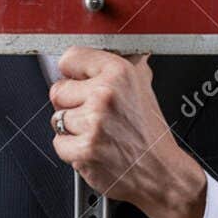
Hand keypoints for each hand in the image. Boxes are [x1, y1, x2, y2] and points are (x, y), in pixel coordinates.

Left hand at [49, 48, 206, 217]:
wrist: (160, 172)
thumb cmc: (150, 134)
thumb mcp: (144, 88)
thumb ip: (127, 64)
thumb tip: (120, 45)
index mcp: (118, 73)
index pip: (70, 58)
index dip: (73, 73)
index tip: (78, 81)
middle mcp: (105, 94)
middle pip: (58, 90)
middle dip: (71, 104)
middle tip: (92, 115)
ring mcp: (93, 123)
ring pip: (56, 118)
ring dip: (71, 129)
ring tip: (96, 133)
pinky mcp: (83, 149)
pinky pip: (58, 143)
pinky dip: (71, 150)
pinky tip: (92, 148)